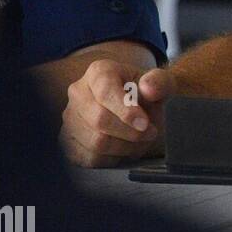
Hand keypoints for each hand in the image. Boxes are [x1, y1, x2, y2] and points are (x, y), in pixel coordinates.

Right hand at [59, 60, 175, 166]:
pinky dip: (113, 159)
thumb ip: (160, 82)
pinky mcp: (69, 141)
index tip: (145, 124)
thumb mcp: (162, 83)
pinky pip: (90, 158)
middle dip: (130, 133)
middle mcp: (78, 92)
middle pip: (99, 120)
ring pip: (95, 142)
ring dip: (125, 147)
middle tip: (151, 133)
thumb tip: (148, 88)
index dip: (126, 111)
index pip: (105, 92)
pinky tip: (125, 148)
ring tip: (141, 140)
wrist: (141, 107)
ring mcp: (70, 118)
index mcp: (99, 72)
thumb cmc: (149, 94)